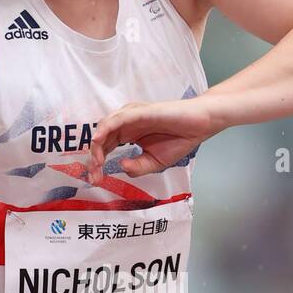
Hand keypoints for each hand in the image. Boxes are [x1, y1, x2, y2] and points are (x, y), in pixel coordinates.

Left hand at [85, 99, 217, 183]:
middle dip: (93, 159)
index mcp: (127, 134)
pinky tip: (99, 142)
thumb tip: (121, 167)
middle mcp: (126, 123)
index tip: (95, 180)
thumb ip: (137, 168)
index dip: (97, 164)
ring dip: (97, 146)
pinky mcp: (139, 112)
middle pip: (101, 139)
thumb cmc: (179, 139)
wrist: (199, 125)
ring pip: (105, 128)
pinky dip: (105, 130)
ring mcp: (131, 116)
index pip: (105, 147)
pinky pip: (117, 119)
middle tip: (93, 177)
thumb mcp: (154, 163)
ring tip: (96, 164)